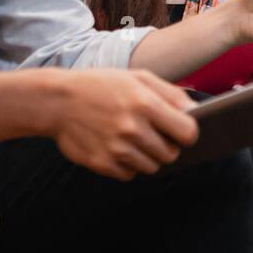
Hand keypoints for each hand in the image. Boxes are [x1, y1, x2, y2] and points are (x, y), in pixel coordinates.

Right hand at [47, 69, 197, 180]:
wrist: (58, 102)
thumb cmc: (101, 86)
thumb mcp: (137, 77)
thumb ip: (170, 94)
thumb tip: (194, 112)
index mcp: (145, 104)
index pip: (188, 133)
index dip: (187, 132)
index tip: (179, 130)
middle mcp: (132, 128)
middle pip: (170, 154)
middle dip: (166, 145)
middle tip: (152, 133)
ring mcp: (117, 149)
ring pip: (152, 167)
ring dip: (147, 156)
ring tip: (132, 138)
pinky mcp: (102, 164)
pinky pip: (130, 175)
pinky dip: (128, 165)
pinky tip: (117, 148)